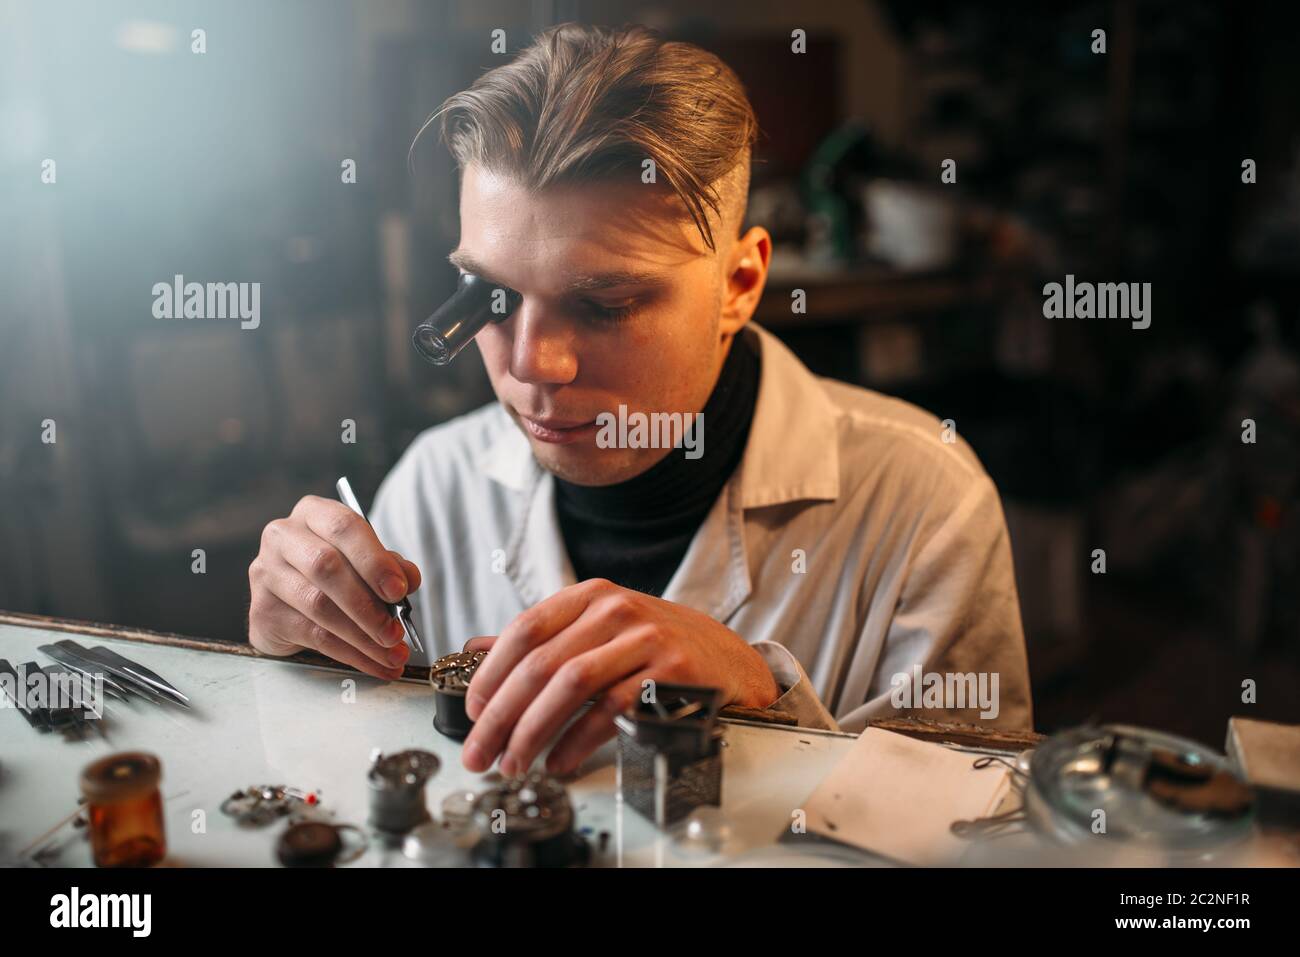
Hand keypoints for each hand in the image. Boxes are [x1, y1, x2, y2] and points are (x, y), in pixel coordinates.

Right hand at [248, 495, 421, 679]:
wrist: (290, 606)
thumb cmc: (335, 576)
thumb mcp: (365, 562)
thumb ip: (388, 565)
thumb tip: (409, 579)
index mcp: (313, 513)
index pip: (344, 527)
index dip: (374, 560)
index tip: (399, 590)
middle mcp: (282, 536)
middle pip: (326, 567)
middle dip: (368, 604)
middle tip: (395, 631)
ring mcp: (266, 573)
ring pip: (319, 606)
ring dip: (362, 636)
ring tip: (392, 654)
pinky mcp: (263, 611)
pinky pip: (312, 635)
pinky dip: (349, 653)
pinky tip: (373, 663)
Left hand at [460, 578, 779, 776]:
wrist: (726, 659)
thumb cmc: (655, 646)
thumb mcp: (599, 628)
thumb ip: (543, 638)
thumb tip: (476, 651)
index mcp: (590, 595)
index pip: (525, 629)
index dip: (491, 674)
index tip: (473, 712)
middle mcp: (616, 609)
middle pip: (542, 663)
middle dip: (502, 715)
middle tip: (481, 751)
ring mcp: (646, 637)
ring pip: (571, 685)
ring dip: (533, 731)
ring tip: (515, 762)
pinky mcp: (671, 671)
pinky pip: (612, 709)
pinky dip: (577, 741)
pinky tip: (559, 761)